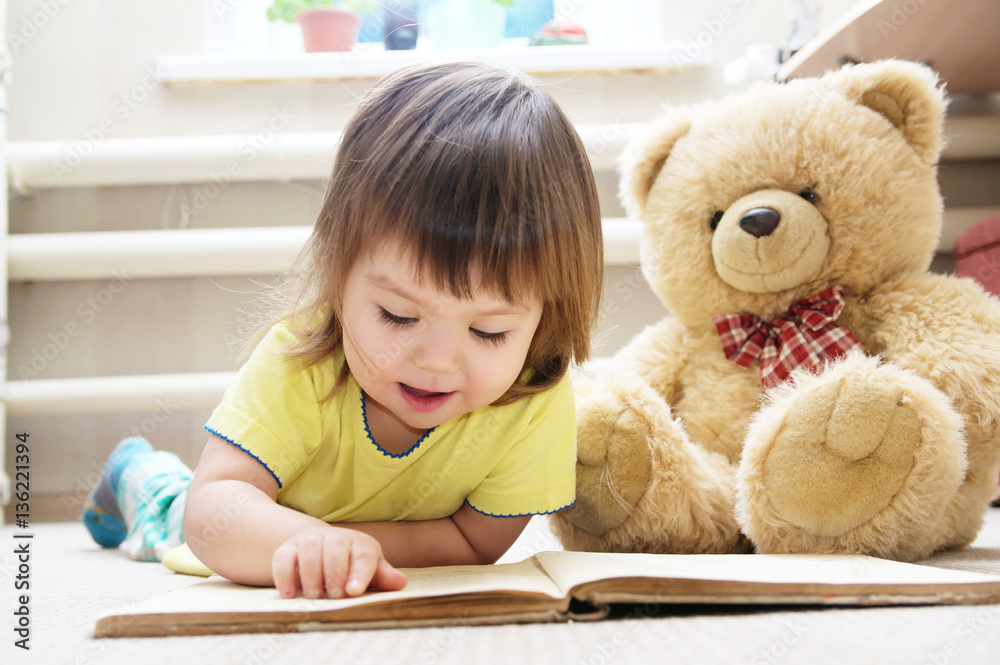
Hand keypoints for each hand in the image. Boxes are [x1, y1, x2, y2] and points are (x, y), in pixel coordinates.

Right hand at [271, 526, 407, 598]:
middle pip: (335, 548)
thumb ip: (382, 578)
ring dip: (311, 575)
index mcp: (361, 544)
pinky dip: (284, 575)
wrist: (322, 548)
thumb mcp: (370, 571)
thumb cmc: (352, 566)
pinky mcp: (288, 548)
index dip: (359, 573)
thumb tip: (401, 583)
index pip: (363, 555)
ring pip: (309, 551)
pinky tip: (290, 594)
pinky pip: (283, 558)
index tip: (354, 592)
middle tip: (334, 596)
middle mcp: (335, 537)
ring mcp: (310, 540)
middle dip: (334, 574)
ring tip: (315, 596)